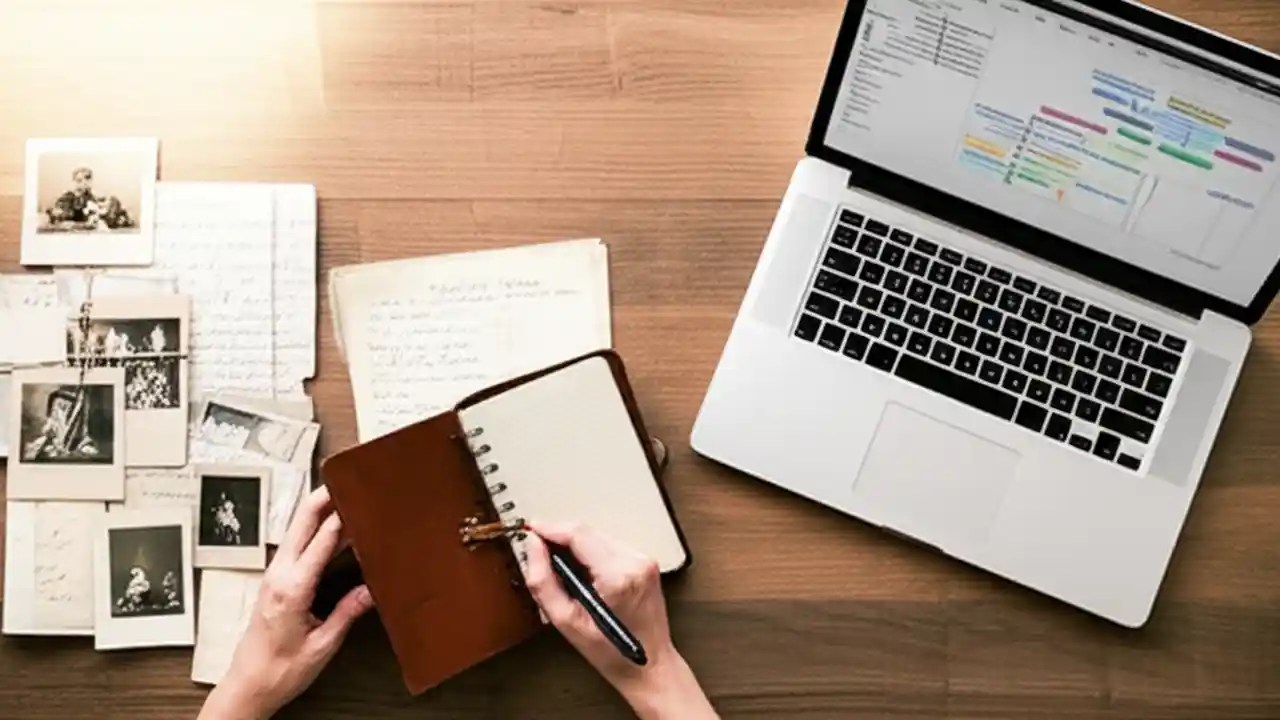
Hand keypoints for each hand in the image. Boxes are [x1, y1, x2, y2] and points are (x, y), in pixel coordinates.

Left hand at [199, 487, 374, 719]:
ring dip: (316, 513)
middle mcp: (279, 576)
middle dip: (321, 499)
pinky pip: (294, 547)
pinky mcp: (274, 583)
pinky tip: (329, 532)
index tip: (361, 502)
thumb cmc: (280, 671)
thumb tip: (371, 588)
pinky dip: (312, 532)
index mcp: (292, 589)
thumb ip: (347, 612)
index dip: (343, 519)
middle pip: (300, 524)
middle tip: (345, 480)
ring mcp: (273, 577)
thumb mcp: (323, 644)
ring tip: (341, 498)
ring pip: (295, 532)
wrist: (248, 686)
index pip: (321, 541)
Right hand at [521, 522, 716, 719]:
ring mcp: (645, 560)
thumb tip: (532, 547)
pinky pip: (610, 546)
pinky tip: (583, 573)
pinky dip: (591, 553)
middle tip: (538, 551)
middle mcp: (636, 561)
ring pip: (598, 536)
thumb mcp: (567, 622)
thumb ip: (543, 581)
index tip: (530, 529)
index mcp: (618, 576)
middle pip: (588, 531)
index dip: (549, 528)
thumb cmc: (613, 653)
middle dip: (559, 536)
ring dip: (576, 545)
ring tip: (561, 569)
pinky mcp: (646, 562)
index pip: (578, 534)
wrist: (650, 665)